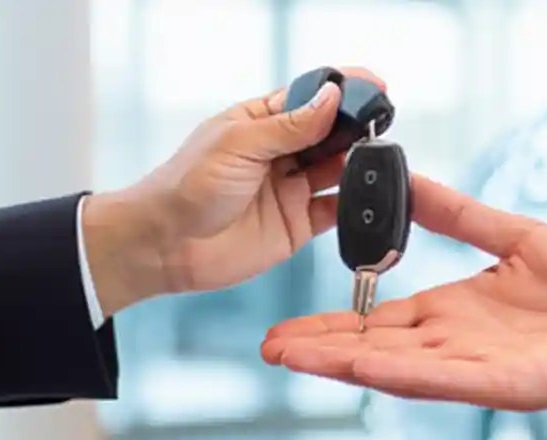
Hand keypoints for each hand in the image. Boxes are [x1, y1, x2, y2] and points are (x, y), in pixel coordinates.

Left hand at [81, 67, 384, 315]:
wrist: (166, 246)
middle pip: (332, 134)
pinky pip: (336, 212)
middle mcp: (280, 153)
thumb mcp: (239, 144)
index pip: (311, 97)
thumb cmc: (187, 186)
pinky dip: (356, 207)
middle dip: (358, 128)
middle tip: (380, 127)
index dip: (344, 90)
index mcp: (262, 122)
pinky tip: (369, 199)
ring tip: (377, 161)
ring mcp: (291, 189)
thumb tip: (332, 96)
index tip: (375, 87)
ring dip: (360, 165)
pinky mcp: (297, 225)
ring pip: (339, 171)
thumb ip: (290, 125)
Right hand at [261, 175, 546, 427]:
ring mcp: (475, 370)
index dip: (330, 328)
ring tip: (296, 360)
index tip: (286, 331)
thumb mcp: (516, 237)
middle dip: (319, 353)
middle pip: (372, 352)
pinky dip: (404, 374)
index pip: (376, 324)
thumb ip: (461, 215)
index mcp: (450, 315)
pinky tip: (367, 369)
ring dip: (345, 366)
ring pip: (396, 370)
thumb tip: (413, 180)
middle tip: (269, 351)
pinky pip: (447, 379)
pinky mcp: (506, 385)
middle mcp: (453, 347)